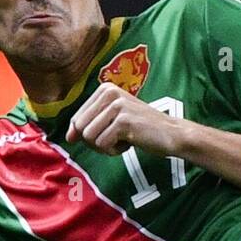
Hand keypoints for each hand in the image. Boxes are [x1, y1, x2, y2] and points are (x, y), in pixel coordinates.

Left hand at [66, 84, 186, 156]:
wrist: (172, 134)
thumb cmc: (142, 129)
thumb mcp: (113, 120)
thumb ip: (89, 124)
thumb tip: (68, 137)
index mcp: (105, 89)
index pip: (77, 119)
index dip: (88, 135)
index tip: (109, 134)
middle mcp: (109, 92)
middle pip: (80, 128)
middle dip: (95, 142)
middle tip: (116, 140)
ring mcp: (117, 106)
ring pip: (89, 137)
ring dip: (105, 147)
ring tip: (124, 139)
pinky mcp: (124, 121)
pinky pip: (103, 144)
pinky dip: (114, 151)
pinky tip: (130, 143)